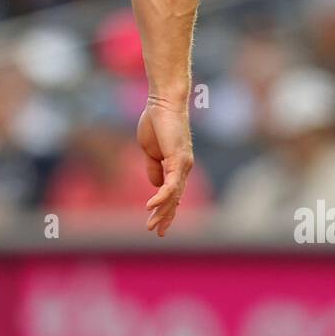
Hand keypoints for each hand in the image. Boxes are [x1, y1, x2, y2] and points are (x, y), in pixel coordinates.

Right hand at [136, 98, 193, 236]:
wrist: (163, 102)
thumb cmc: (156, 121)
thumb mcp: (151, 150)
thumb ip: (154, 168)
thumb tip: (155, 185)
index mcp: (176, 165)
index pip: (173, 192)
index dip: (166, 208)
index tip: (159, 222)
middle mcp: (183, 167)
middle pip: (175, 198)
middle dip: (166, 216)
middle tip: (158, 232)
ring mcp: (182, 164)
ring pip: (173, 195)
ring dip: (162, 212)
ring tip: (152, 226)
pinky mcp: (178, 159)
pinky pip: (170, 184)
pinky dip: (161, 197)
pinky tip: (151, 207)